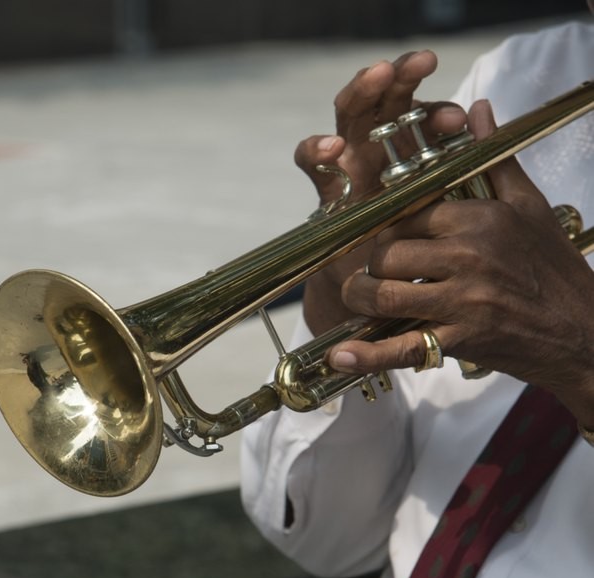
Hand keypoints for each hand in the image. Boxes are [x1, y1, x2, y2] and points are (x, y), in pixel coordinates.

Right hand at [296, 50, 466, 334]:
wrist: (378, 302)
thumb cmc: (419, 260)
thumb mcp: (448, 217)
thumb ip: (466, 169)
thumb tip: (481, 112)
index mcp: (415, 160)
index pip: (423, 118)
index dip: (437, 110)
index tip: (457, 122)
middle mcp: (382, 158)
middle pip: (386, 105)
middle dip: (401, 78)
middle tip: (421, 62)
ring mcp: (350, 171)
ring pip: (350, 117)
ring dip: (363, 92)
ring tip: (380, 74)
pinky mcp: (325, 194)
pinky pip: (311, 163)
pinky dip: (316, 150)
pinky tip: (332, 149)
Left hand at [328, 100, 593, 422]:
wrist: (586, 331)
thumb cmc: (553, 266)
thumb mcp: (528, 205)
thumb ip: (494, 158)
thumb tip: (478, 107)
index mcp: (481, 217)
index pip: (408, 214)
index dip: (389, 227)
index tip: (385, 238)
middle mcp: (470, 255)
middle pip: (389, 253)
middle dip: (372, 264)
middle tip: (374, 272)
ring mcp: (465, 300)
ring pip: (386, 294)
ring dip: (361, 298)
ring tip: (360, 297)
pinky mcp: (462, 340)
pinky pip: (405, 347)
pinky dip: (370, 354)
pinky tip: (341, 356)